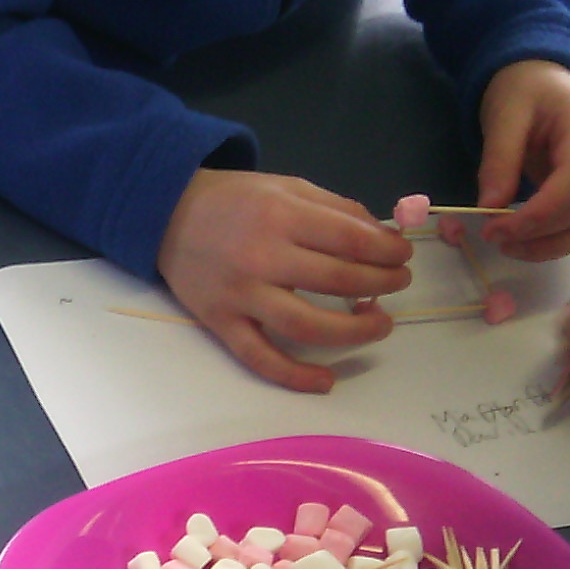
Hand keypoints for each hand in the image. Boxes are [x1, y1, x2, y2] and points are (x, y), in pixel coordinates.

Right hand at [157, 170, 413, 392]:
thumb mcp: (287, 187)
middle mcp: (261, 257)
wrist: (168, 215)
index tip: (401, 255)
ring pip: (307, 326)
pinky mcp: (221, 323)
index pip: (352, 240)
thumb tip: (383, 238)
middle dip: (382, 284)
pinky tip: (326, 382)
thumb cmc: (235, 200)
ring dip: (355, 331)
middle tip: (397, 283)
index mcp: (282, 216)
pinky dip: (294, 376)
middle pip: (339, 281)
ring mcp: (240, 295)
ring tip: (380, 325)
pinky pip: (260, 358)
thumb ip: (336, 209)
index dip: (388, 251)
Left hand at [476, 59, 569, 260]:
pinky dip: (558, 240)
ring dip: (552, 247)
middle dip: (539, 235)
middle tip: (493, 237)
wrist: (545, 77)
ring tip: (508, 246)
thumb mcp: (504, 115)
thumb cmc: (525, 90)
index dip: (537, 215)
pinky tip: (526, 241)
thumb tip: (490, 207)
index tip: (495, 230)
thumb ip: (499, 160)